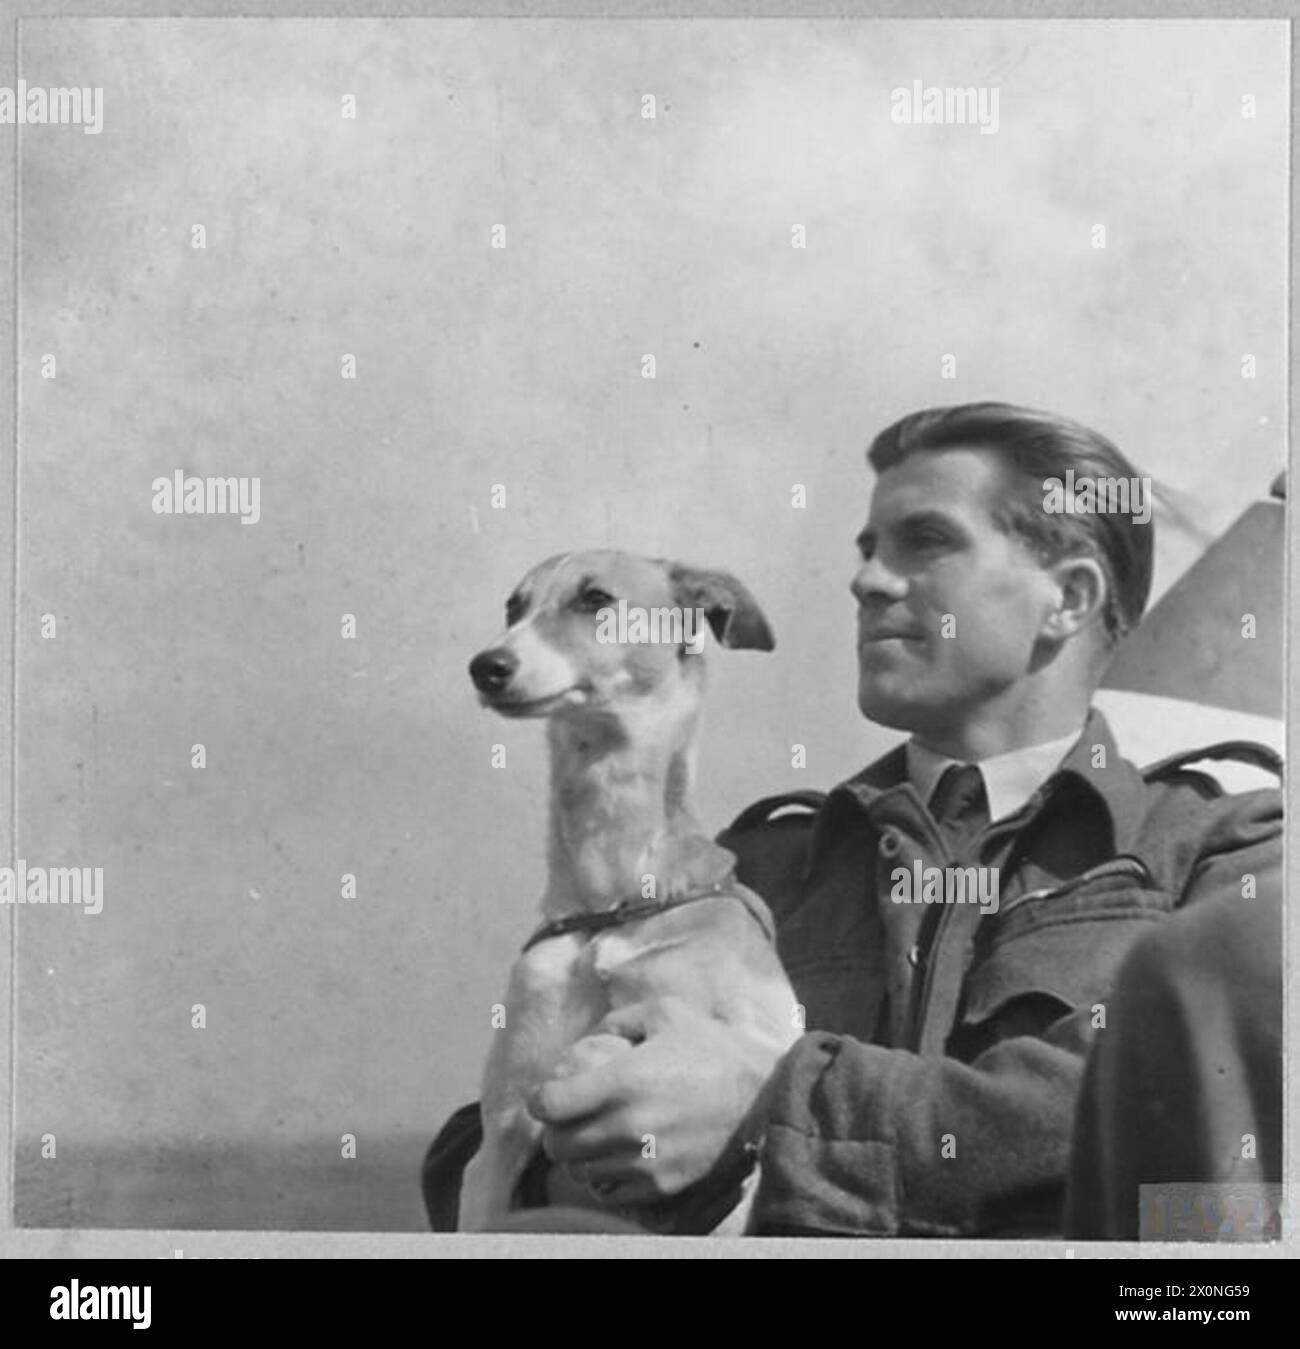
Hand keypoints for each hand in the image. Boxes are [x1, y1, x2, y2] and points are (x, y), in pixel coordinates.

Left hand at [528, 997, 797, 1206]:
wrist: (764, 1094)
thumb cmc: (713, 1047)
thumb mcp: (664, 1012)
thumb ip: (618, 1021)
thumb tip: (588, 1037)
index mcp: (621, 1082)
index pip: (550, 1105)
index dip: (541, 1098)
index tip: (548, 1094)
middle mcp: (626, 1127)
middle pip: (558, 1145)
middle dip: (555, 1130)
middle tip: (566, 1119)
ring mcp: (643, 1162)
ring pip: (581, 1172)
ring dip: (578, 1156)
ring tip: (591, 1139)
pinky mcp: (661, 1187)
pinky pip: (611, 1191)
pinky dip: (605, 1178)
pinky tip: (617, 1159)